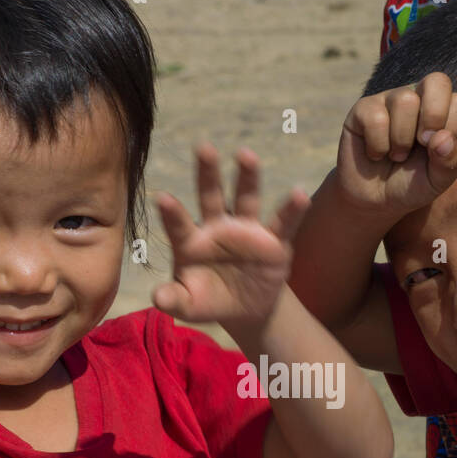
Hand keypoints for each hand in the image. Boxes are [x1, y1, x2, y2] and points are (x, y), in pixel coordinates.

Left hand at [153, 144, 308, 328]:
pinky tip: (299, 194)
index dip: (172, 213)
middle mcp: (217, 227)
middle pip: (210, 195)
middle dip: (207, 172)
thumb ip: (173, 300)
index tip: (163, 198)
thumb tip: (157, 299)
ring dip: (247, 177)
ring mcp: (246, 230)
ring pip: (246, 198)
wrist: (244, 309)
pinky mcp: (273, 241)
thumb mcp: (189, 306)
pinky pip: (283, 222)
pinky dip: (292, 209)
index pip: (179, 224)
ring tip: (245, 155)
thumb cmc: (209, 301)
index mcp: (190, 241)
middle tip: (203, 147)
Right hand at [335, 72, 456, 215]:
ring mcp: (390, 100)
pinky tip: (375, 154)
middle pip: (437, 81)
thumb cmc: (410, 186)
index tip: (439, 151)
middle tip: (423, 142)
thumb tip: (443, 136)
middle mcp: (419, 99)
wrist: (374, 202)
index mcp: (444, 113)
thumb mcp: (436, 181)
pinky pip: (376, 117)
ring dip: (401, 139)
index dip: (454, 128)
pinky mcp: (363, 108)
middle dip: (434, 115)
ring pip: (405, 100)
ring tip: (396, 155)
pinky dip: (378, 146)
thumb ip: (449, 161)